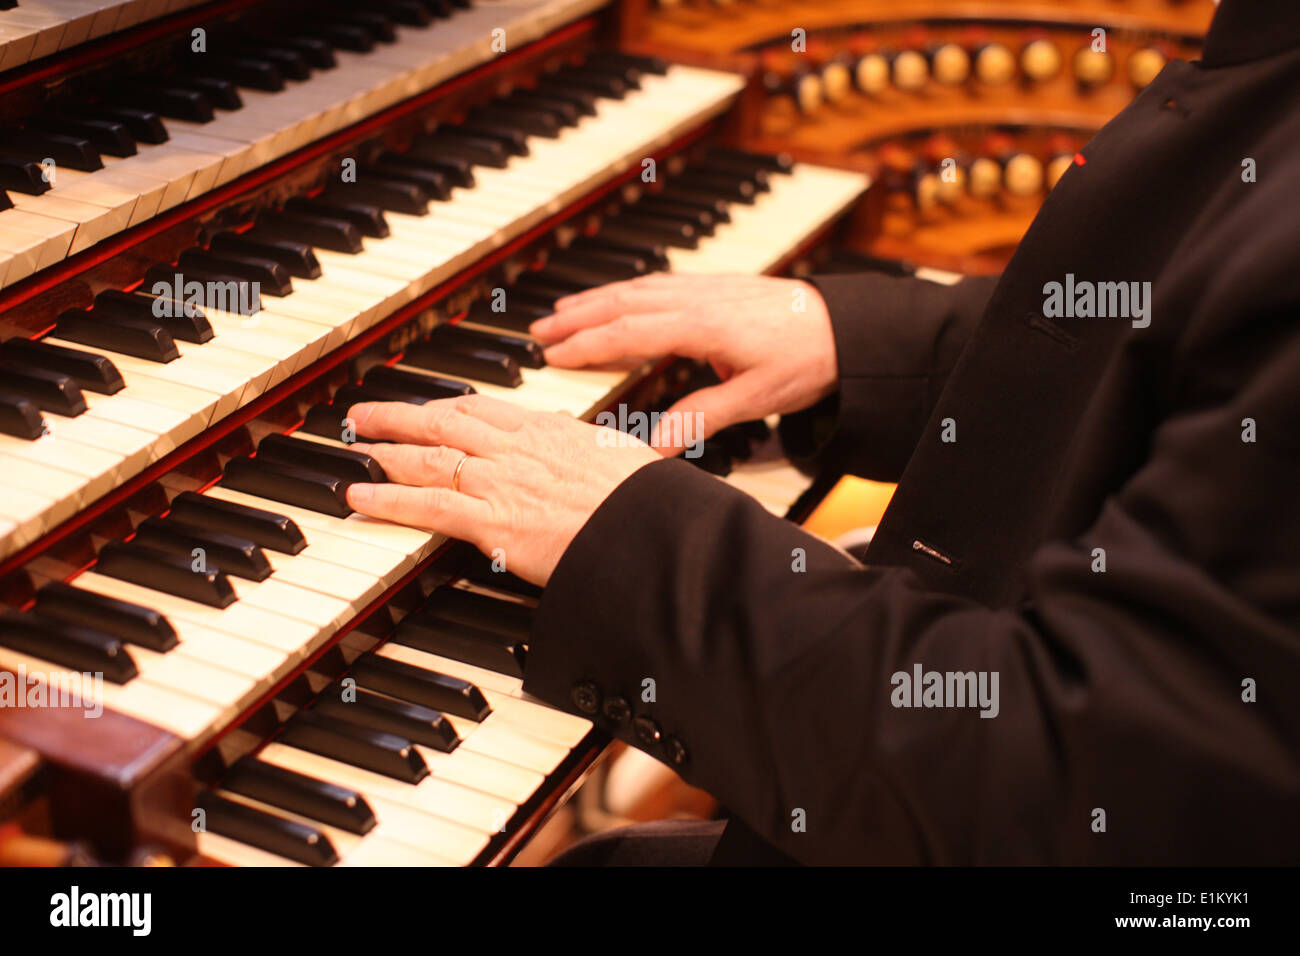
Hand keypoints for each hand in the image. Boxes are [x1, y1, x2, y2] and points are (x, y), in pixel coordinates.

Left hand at [344, 395, 660, 585]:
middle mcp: (517, 449)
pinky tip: (361, 498)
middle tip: (366, 413)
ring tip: (355, 447)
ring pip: (428, 456)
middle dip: (399, 415)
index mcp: (549, 431)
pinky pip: (428, 505)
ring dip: (385, 449)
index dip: (446, 405)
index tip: (427, 406)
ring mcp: (500, 483)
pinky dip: (389, 500)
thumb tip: (571, 435)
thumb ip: (584, 447)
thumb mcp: (618, 457)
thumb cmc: (645, 501)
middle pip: (444, 421)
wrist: (649, 531)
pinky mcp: (492, 522)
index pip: (483, 409)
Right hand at [530, 273, 838, 453]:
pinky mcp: (718, 286)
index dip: (586, 343)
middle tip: (538, 329)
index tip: (552, 354)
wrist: (847, 325)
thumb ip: (701, 418)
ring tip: (563, 310)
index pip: (627, 331)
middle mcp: (697, 298)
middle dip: (577, 315)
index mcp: (701, 324)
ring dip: (597, 298)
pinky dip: (627, 290)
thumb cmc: (808, 358)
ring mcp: (707, 287)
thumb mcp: (755, 397)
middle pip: (622, 302)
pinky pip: (659, 283)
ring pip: (638, 288)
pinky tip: (618, 298)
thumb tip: (654, 448)